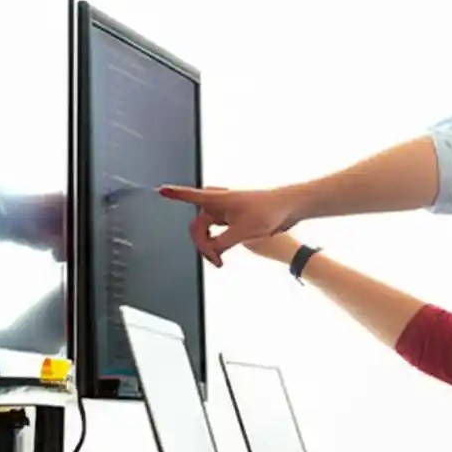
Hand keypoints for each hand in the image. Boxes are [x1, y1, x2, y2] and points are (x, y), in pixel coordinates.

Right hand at [158, 185, 302, 266]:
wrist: (290, 207)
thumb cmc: (269, 211)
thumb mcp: (242, 231)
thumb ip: (222, 242)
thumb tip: (211, 251)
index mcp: (217, 199)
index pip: (190, 195)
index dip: (175, 194)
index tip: (161, 190)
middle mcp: (219, 203)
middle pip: (198, 226)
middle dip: (201, 244)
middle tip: (214, 261)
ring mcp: (227, 211)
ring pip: (208, 231)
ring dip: (211, 247)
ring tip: (219, 261)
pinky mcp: (235, 219)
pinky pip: (218, 233)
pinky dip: (219, 244)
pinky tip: (222, 255)